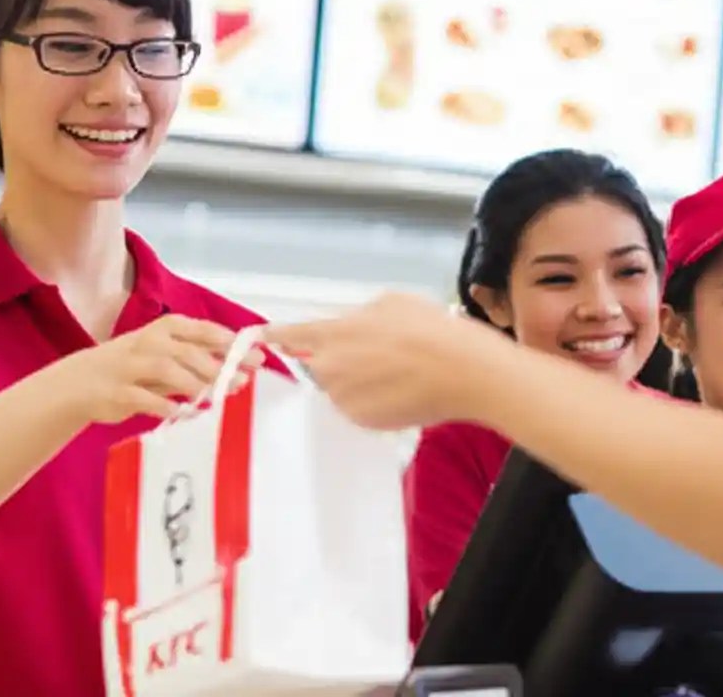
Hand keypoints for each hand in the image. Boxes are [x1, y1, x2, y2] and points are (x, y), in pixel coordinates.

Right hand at [54, 314, 264, 423]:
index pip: (201, 330)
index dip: (229, 342)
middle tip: (243, 380)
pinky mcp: (117, 392)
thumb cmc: (130, 368)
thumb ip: (196, 361)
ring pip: (168, 370)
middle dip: (219, 365)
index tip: (254, 353)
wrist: (78, 383)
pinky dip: (165, 405)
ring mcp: (130, 367)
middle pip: (188, 351)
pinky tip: (182, 413)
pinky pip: (144, 398)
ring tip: (218, 397)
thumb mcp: (162, 356)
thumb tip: (239, 370)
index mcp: (163, 329)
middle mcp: (147, 343)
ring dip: (195, 384)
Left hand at [266, 293, 506, 429]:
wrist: (463, 371)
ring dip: (355, 383)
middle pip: (315, 366)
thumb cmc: (432, 331)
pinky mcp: (361, 420)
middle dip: (334, 361)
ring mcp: (344, 398)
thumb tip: (350, 325)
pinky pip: (356, 409)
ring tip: (394, 374)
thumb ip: (357, 316)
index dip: (274, 336)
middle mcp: (330, 368)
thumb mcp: (390, 303)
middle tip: (373, 357)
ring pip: (338, 389)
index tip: (259, 337)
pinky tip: (399, 391)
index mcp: (334, 332)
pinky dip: (370, 402)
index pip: (290, 335)